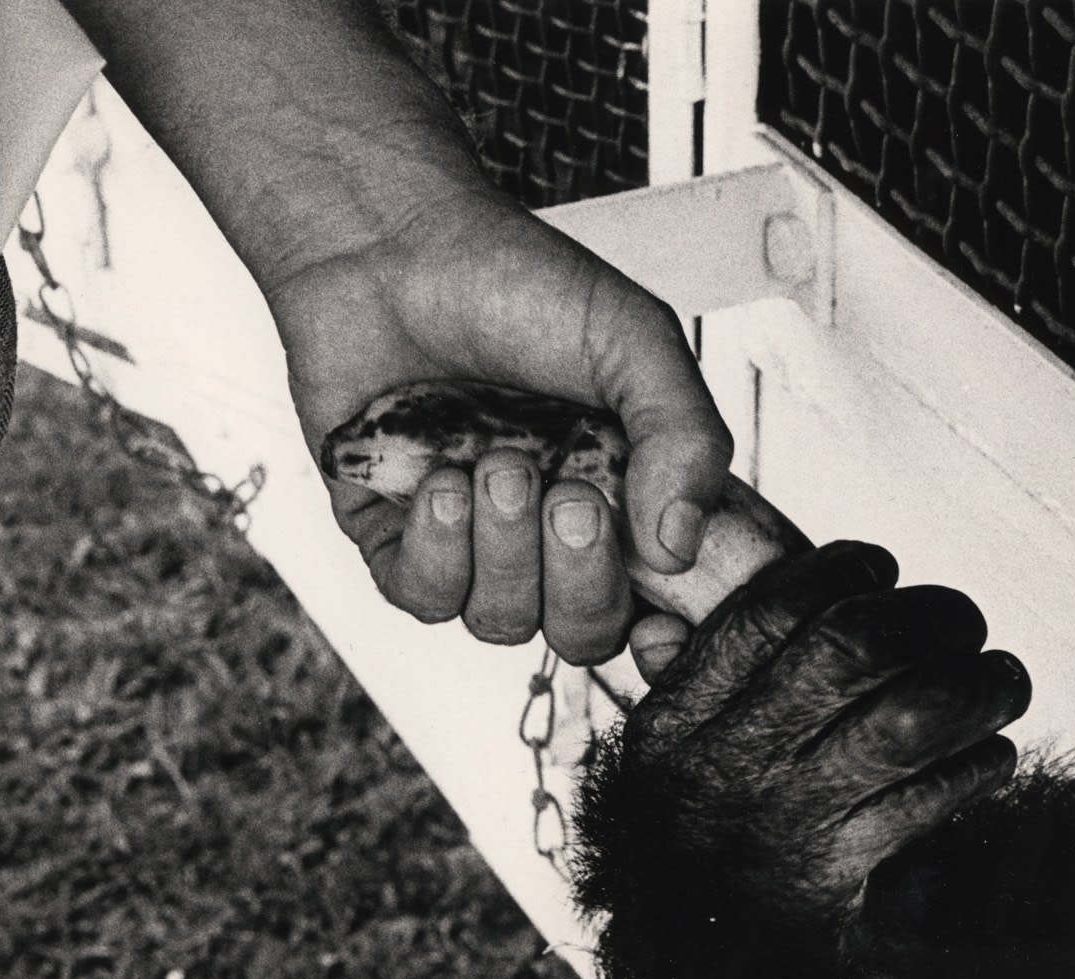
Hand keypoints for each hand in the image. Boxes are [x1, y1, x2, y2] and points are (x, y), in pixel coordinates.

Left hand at [270, 191, 731, 664]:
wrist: (392, 243)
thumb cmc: (516, 283)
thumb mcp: (634, 343)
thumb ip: (682, 437)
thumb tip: (679, 545)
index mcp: (630, 497)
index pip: (665, 608)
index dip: (670, 639)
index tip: (664, 621)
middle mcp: (555, 534)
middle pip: (586, 630)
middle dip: (579, 576)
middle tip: (568, 495)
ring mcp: (477, 542)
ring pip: (503, 622)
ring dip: (504, 551)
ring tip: (492, 462)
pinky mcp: (397, 539)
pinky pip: (423, 599)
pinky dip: (436, 551)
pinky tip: (439, 482)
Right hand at [591, 541, 1031, 918]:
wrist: (697, 972)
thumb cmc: (701, 834)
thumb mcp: (673, 751)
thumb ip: (713, 664)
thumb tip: (775, 571)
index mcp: (678, 717)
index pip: (767, 610)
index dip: (840, 570)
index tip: (880, 567)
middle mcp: (725, 762)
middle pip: (852, 646)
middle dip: (931, 616)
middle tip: (965, 624)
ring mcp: (782, 821)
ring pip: (910, 720)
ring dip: (978, 688)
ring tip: (1003, 682)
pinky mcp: (838, 878)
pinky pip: (930, 802)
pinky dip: (977, 768)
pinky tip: (990, 756)